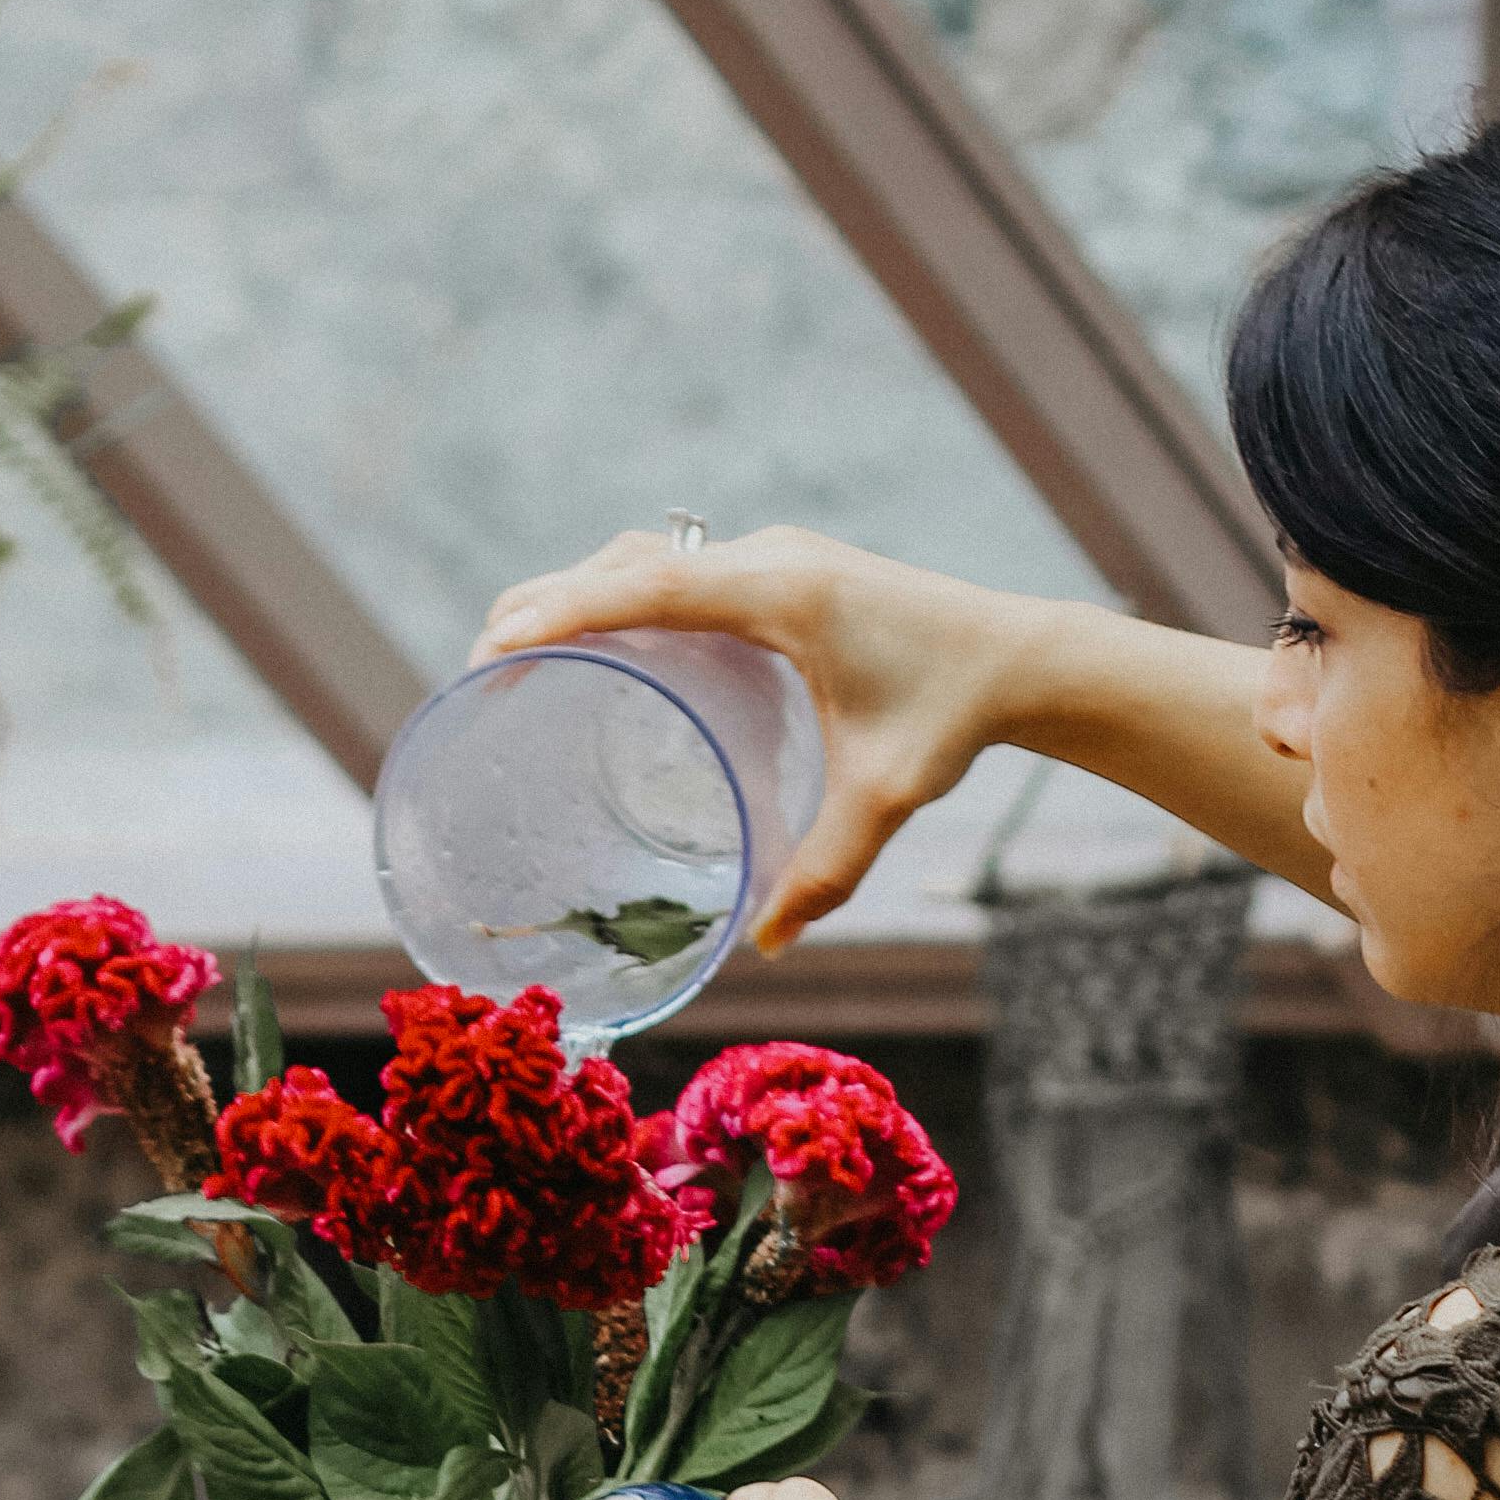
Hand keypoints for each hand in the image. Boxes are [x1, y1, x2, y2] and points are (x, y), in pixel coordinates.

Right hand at [470, 527, 1058, 945]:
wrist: (1017, 656)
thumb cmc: (953, 718)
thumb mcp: (886, 797)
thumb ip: (826, 870)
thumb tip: (767, 943)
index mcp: (783, 594)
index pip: (651, 587)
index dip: (568, 609)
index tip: (500, 642)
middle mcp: (769, 560)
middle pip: (631, 561)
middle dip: (549, 599)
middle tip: (482, 658)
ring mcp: (772, 558)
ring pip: (650, 557)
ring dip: (581, 589)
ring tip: (517, 644)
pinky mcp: (780, 573)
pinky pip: (680, 569)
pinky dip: (625, 594)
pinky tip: (598, 640)